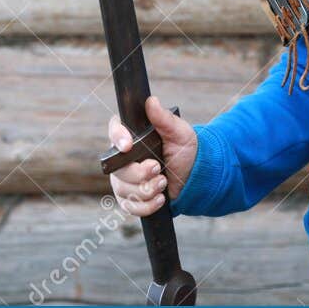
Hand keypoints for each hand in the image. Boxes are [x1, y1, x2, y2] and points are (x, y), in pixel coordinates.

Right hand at [106, 95, 197, 216]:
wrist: (194, 176)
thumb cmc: (185, 150)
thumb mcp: (179, 132)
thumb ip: (164, 118)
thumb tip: (151, 101)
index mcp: (132, 135)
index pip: (114, 131)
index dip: (117, 137)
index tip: (128, 145)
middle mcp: (122, 157)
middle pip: (118, 168)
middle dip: (140, 173)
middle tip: (158, 169)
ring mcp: (123, 179)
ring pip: (123, 189)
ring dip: (146, 190)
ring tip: (163, 183)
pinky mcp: (129, 198)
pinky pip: (129, 207)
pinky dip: (146, 205)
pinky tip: (160, 198)